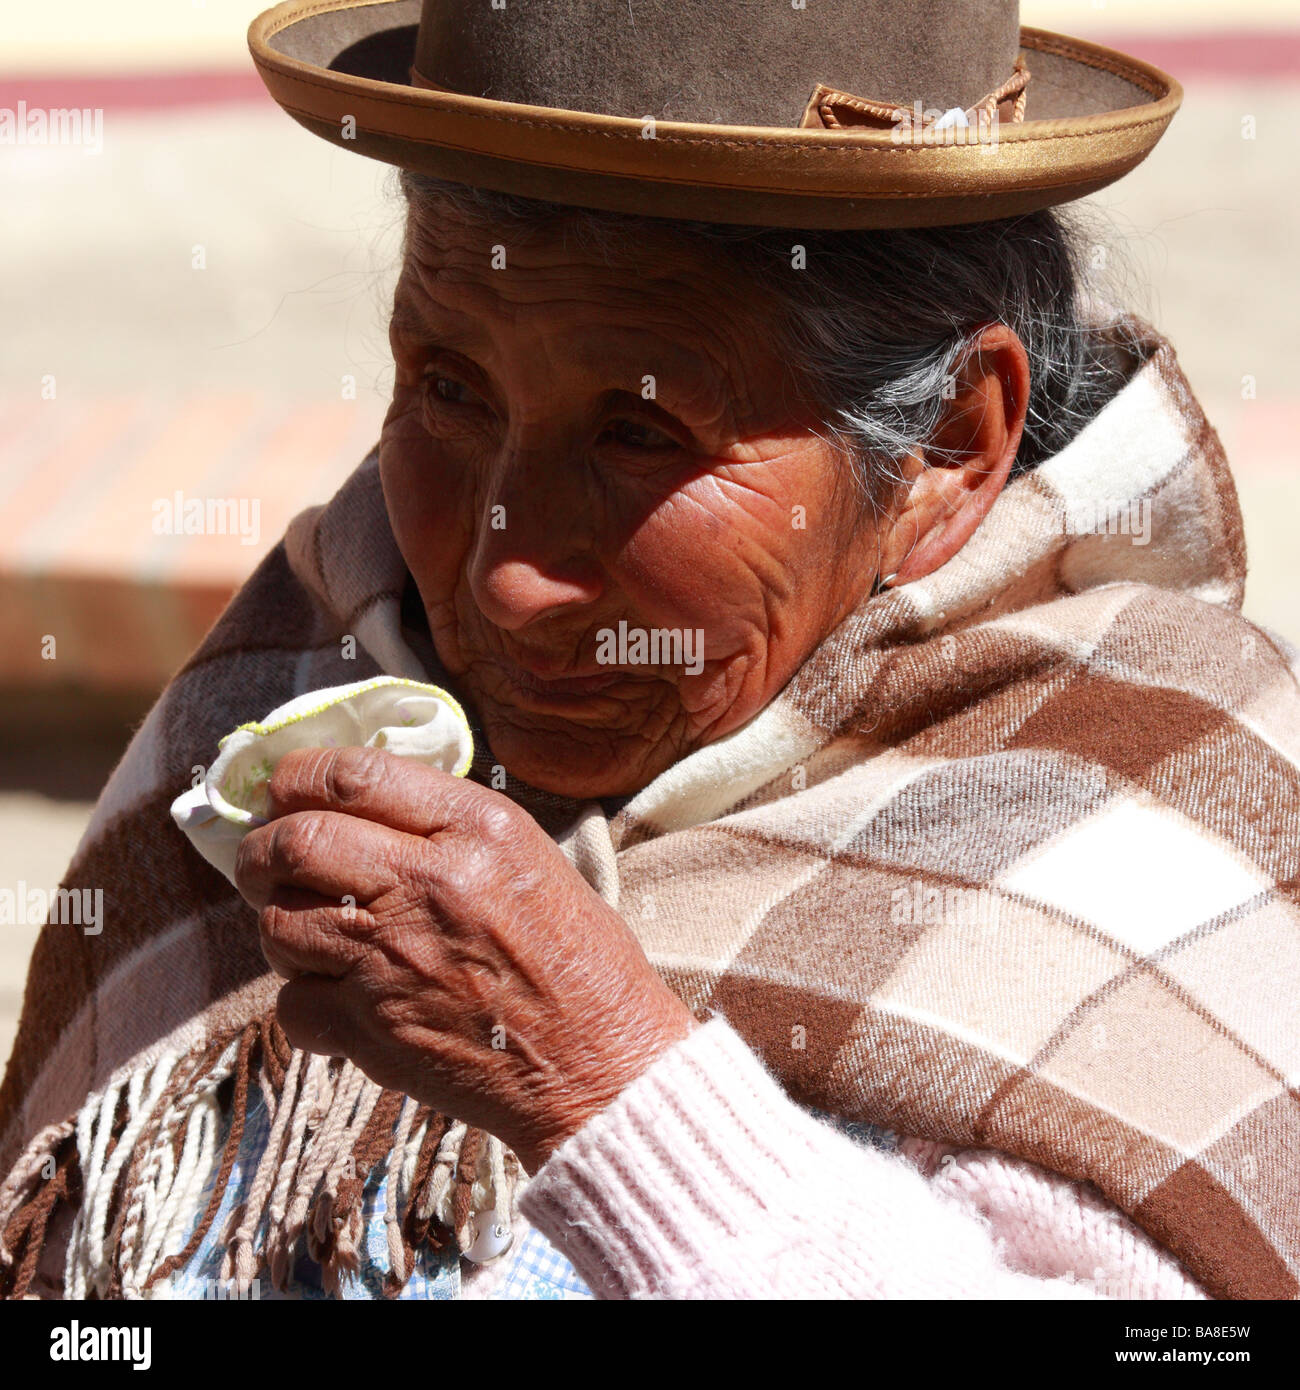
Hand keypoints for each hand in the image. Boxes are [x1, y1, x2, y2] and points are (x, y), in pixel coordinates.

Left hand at [233, 745, 694, 1171]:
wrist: (600, 1066)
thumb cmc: (577, 961)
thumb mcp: (529, 858)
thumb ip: (445, 826)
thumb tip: (353, 805)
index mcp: (476, 828)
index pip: (352, 773)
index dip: (295, 776)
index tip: (281, 790)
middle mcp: (427, 882)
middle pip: (294, 842)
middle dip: (261, 850)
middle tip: (265, 862)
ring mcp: (392, 958)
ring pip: (276, 923)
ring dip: (278, 926)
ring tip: (309, 935)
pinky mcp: (370, 1030)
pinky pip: (290, 1004)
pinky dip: (303, 1003)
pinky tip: (342, 1002)